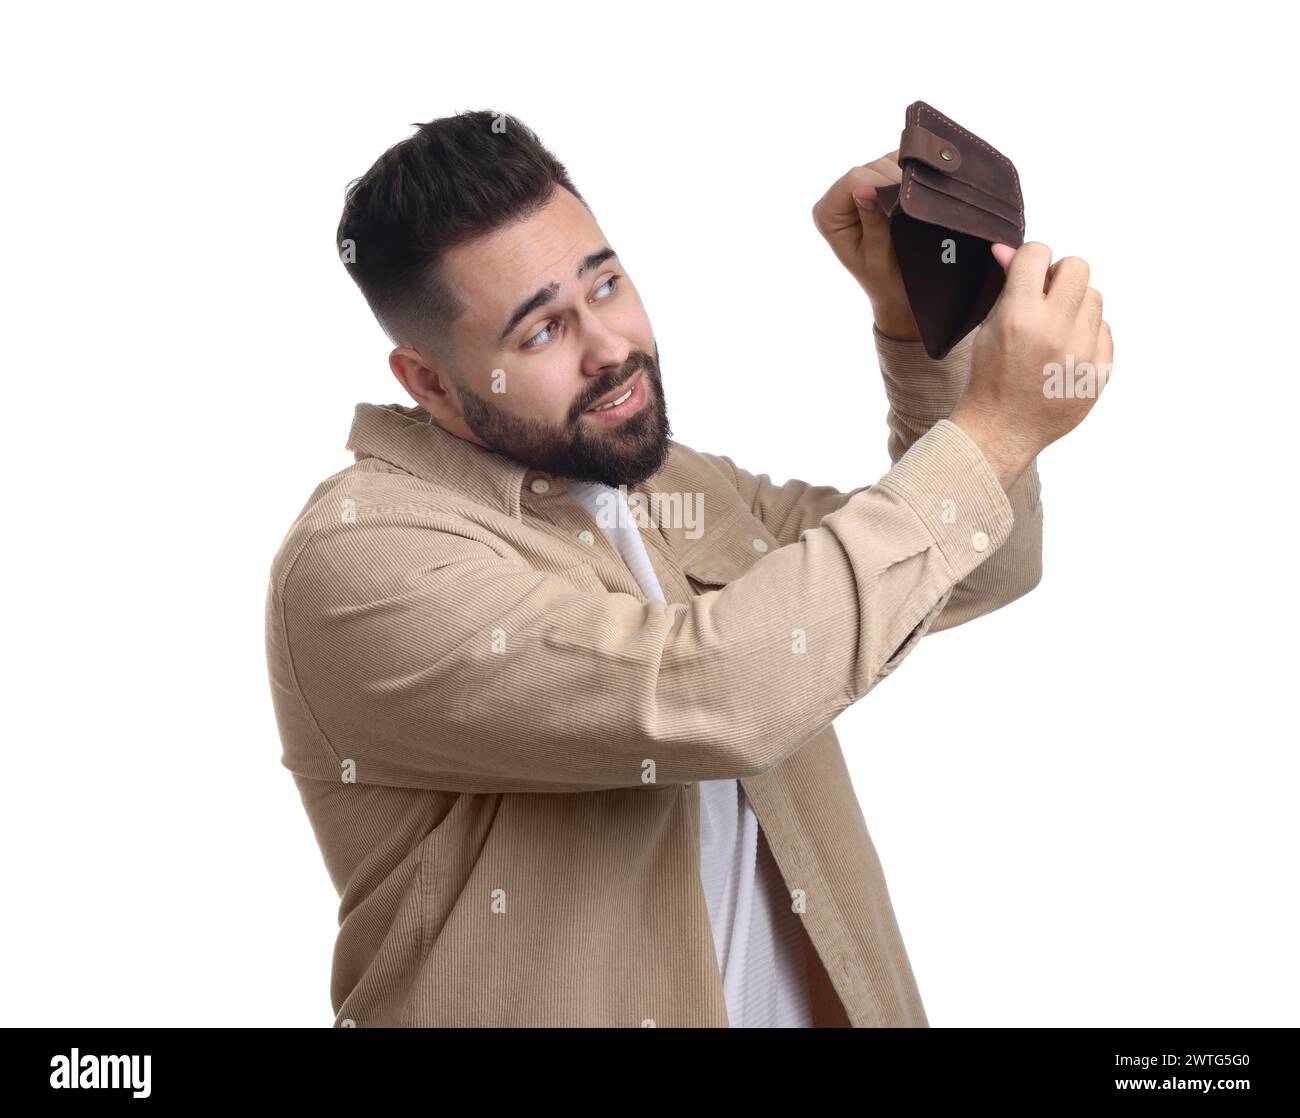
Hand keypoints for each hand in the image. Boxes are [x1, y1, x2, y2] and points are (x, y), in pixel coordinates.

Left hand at [811, 150, 919, 340]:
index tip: (905, 203)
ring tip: (921, 202)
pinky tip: (923, 186)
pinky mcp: (879, 182)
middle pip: (870, 167)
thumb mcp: (878, 256)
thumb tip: (865, 189)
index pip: (853, 180)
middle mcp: (838, 197)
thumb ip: (872, 223)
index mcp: (828, 215)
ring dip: (906, 177)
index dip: (882, 184)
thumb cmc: (886, 280)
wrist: (899, 290)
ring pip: (885, 162)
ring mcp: (859, 187)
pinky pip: (896, 163)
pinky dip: (912, 170)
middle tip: (917, 206)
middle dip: (896, 182)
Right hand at [950, 243, 1113, 488]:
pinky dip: (1087, 335)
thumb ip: (1006, 287)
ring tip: (1054, 332)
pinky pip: (1105, 330)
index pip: (1038, 253)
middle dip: (1060, 276)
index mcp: (1019, 316)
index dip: (1030, 260)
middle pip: (1078, 267)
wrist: (1002, 430)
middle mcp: (1055, 330)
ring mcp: (1082, 352)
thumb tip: (1008, 250)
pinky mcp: (1100, 370)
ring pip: (1094, 298)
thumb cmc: (989, 378)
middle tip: (1046, 297)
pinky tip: (1065, 353)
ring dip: (1075, 307)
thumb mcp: (988, 328)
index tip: (1026, 275)